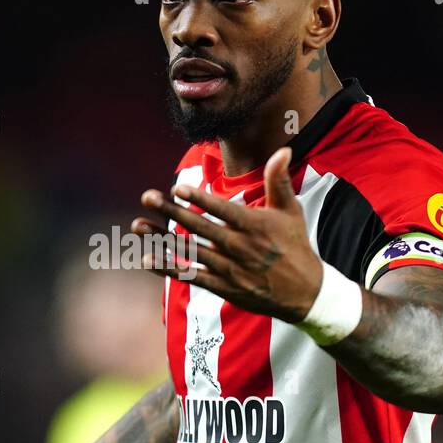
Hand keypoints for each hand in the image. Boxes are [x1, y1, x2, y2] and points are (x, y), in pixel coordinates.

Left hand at [133, 146, 323, 321]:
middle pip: (200, 228)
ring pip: (190, 251)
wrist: (305, 293)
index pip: (222, 210)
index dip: (199, 200)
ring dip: (161, 239)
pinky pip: (192, 276)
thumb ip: (279, 180)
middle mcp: (239, 247)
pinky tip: (148, 258)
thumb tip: (283, 149)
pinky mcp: (224, 287)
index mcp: (254, 226)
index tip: (178, 188)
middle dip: (171, 212)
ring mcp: (230, 269)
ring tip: (137, 225)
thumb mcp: (291, 210)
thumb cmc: (295, 245)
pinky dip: (170, 268)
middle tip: (147, 196)